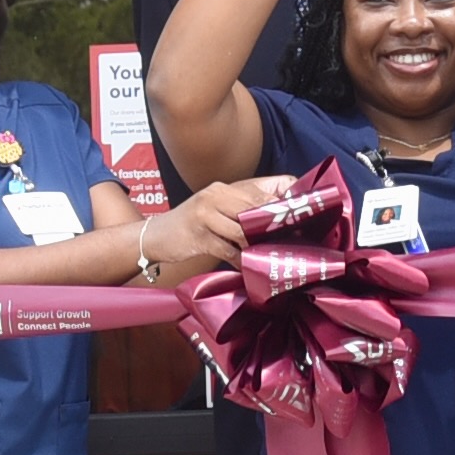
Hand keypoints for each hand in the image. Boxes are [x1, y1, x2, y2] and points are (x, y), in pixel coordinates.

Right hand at [157, 176, 291, 269]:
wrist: (155, 236)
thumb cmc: (191, 225)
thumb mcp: (215, 209)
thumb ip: (241, 209)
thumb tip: (277, 220)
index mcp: (224, 188)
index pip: (261, 191)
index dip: (282, 203)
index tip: (298, 218)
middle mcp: (215, 196)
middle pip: (255, 208)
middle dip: (274, 225)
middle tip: (291, 240)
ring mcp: (205, 215)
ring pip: (243, 230)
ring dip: (257, 244)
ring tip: (270, 254)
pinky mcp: (198, 236)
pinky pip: (227, 249)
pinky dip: (239, 260)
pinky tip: (246, 266)